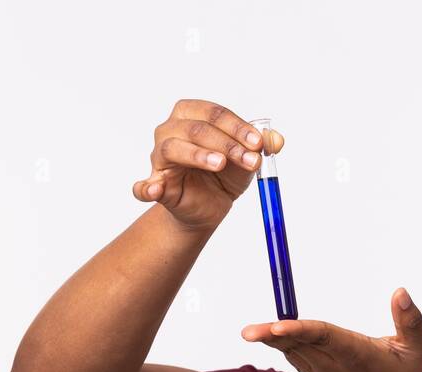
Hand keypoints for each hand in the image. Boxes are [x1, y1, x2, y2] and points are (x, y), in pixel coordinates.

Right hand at [131, 99, 284, 231]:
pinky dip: (145, 187)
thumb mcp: (247, 161)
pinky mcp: (155, 185)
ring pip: (173, 148)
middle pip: (195, 128)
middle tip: (250, 160)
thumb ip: (260, 148)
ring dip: (198, 155)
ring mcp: (159, 157)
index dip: (238, 127)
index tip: (259, 144)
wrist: (209, 207)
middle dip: (226, 143)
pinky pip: (144, 186)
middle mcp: (170, 130)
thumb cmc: (223, 176)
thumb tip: (277, 140)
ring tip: (220, 164)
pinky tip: (154, 189)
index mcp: (191, 115)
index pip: (214, 113)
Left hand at [241, 288, 421, 371]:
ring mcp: (318, 370)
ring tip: (249, 332)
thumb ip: (411, 321)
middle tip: (246, 332)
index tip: (279, 328)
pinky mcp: (310, 370)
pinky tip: (263, 332)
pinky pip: (289, 351)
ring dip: (268, 337)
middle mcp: (332, 364)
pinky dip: (275, 339)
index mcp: (356, 355)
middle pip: (298, 344)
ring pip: (289, 348)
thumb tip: (401, 291)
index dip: (301, 331)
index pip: (325, 338)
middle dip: (272, 337)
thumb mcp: (418, 351)